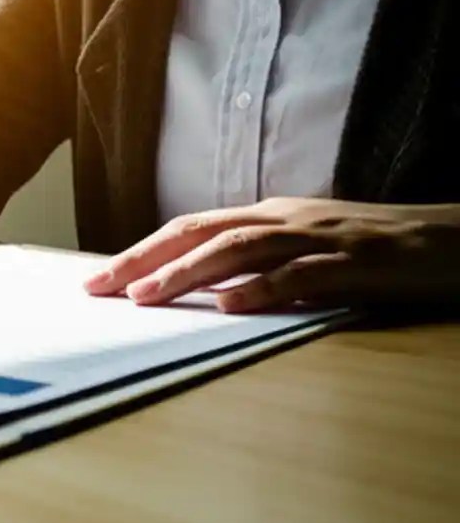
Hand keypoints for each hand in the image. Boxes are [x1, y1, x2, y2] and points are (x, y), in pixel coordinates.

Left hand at [83, 197, 459, 312]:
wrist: (454, 240)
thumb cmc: (373, 251)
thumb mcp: (304, 250)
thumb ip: (256, 264)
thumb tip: (200, 289)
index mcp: (268, 217)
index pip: (190, 228)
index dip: (141, 251)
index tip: (98, 279)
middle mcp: (285, 220)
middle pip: (200, 232)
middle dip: (145, 259)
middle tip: (100, 288)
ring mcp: (319, 238)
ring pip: (240, 249)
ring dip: (187, 273)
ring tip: (148, 297)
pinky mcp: (355, 263)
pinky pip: (301, 275)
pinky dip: (262, 289)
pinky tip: (229, 305)